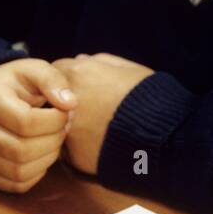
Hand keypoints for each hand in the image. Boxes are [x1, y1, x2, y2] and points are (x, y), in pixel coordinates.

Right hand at [0, 59, 78, 193]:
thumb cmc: (14, 85)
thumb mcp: (33, 70)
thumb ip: (54, 80)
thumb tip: (70, 105)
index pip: (26, 122)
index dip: (55, 121)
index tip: (64, 113)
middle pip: (22, 151)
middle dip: (53, 141)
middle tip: (62, 129)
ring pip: (20, 172)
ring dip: (47, 159)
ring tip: (53, 141)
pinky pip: (16, 184)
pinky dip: (36, 173)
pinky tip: (41, 154)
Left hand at [52, 53, 154, 174]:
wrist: (162, 137)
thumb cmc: (152, 98)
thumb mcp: (131, 70)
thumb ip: (103, 62)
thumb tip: (82, 59)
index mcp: (79, 74)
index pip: (55, 71)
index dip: (65, 78)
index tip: (75, 86)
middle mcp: (65, 100)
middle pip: (50, 98)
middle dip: (60, 101)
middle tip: (82, 109)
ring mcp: (66, 128)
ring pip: (54, 123)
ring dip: (66, 124)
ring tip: (92, 129)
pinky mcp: (72, 153)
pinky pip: (65, 147)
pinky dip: (75, 145)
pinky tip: (95, 145)